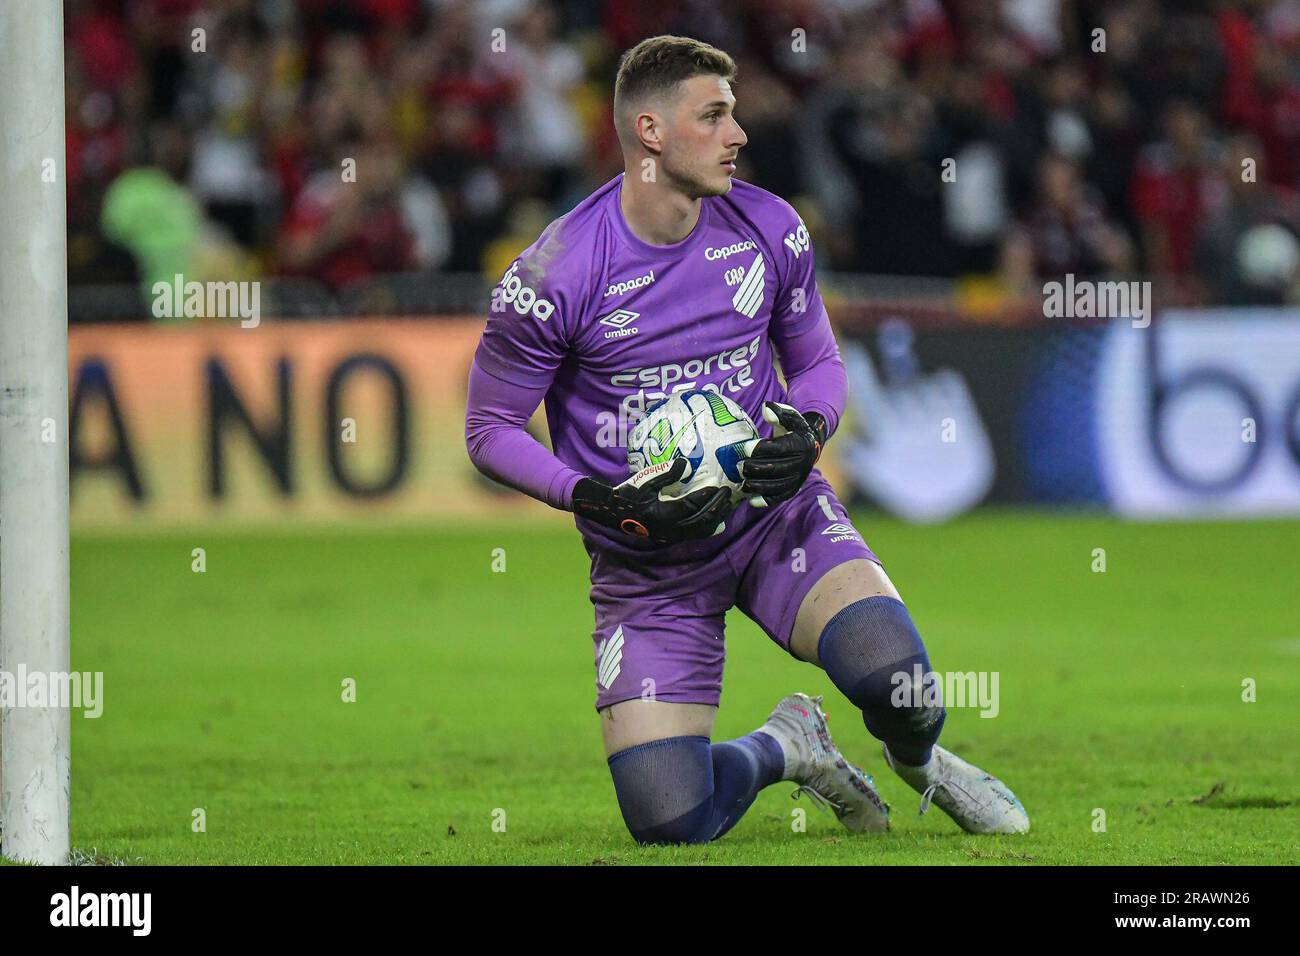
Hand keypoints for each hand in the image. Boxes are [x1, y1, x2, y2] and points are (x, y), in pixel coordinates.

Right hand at [572, 458, 734, 545]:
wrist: (612, 512)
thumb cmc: (628, 494)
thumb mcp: (645, 480)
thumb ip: (667, 474)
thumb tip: (685, 463)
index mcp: (663, 513)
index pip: (692, 505)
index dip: (707, 496)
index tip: (718, 486)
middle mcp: (669, 528)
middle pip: (701, 521)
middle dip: (717, 507)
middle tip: (728, 494)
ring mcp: (670, 535)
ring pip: (700, 531)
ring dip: (715, 519)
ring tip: (726, 506)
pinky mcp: (670, 537)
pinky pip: (693, 534)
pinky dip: (707, 529)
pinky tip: (717, 523)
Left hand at [741, 401, 825, 506]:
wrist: (811, 445)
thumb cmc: (794, 429)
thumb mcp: (789, 417)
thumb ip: (778, 413)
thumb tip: (766, 408)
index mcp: (800, 445)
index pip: (778, 448)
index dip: (759, 449)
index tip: (743, 448)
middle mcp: (801, 464)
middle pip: (775, 469)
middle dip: (754, 468)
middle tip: (738, 466)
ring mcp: (797, 479)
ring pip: (776, 486)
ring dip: (757, 485)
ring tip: (742, 482)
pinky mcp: (793, 489)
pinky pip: (779, 497)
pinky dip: (765, 500)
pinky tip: (750, 499)